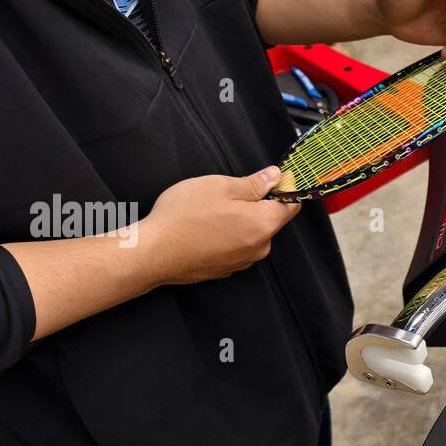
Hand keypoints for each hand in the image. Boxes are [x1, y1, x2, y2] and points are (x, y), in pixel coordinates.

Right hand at [140, 168, 298, 284]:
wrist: (154, 253)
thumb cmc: (184, 217)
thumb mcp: (220, 186)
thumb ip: (254, 183)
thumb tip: (275, 177)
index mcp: (263, 224)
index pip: (291, 205)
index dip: (286, 188)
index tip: (277, 177)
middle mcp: (259, 247)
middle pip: (270, 220)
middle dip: (257, 204)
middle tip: (230, 192)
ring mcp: (243, 261)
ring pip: (252, 234)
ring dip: (240, 221)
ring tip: (212, 211)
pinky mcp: (227, 269)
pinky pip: (236, 246)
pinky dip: (227, 236)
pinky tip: (206, 228)